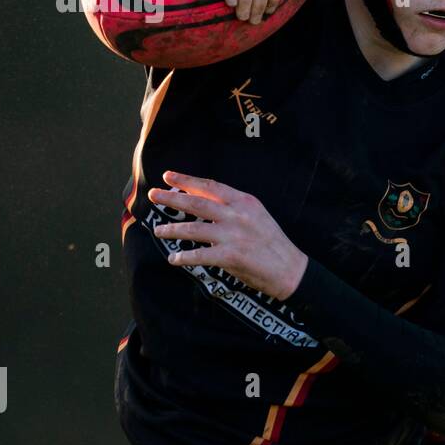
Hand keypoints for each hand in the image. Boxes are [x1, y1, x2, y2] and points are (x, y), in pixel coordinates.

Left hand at [148, 170, 308, 300]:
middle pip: (197, 203)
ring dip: (172, 230)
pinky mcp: (230, 256)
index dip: (187, 180)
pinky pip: (199, 255)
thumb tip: (203, 201)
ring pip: (193, 229)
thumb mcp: (257, 215)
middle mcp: (238, 215)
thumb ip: (233, 207)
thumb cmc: (272, 242)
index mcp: (244, 201)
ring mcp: (233, 235)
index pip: (210, 186)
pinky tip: (174, 258)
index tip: (168, 176)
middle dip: (172, 198)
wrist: (290, 269)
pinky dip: (184, 257)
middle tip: (154, 195)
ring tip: (158, 230)